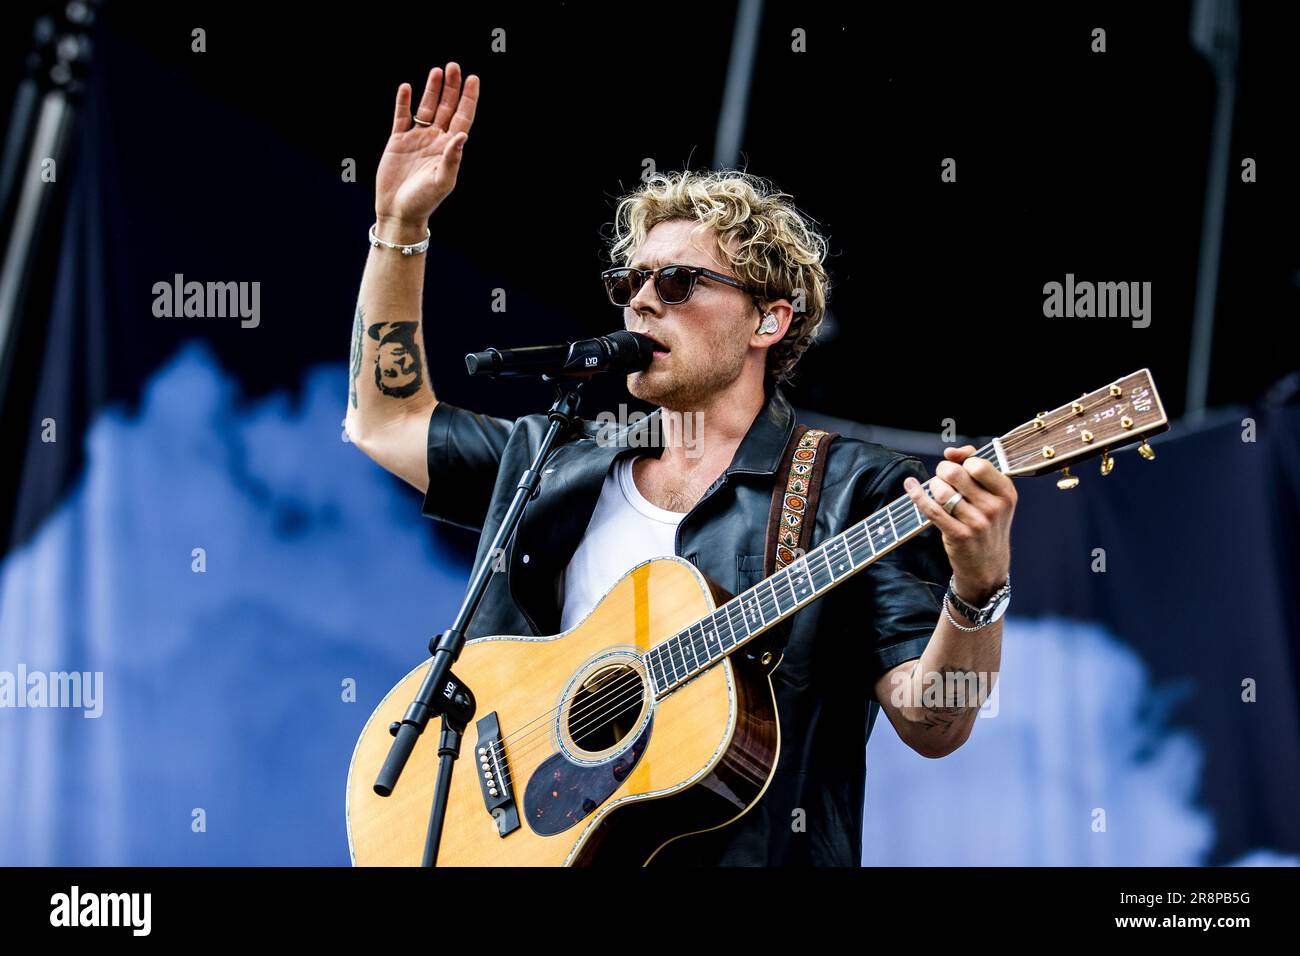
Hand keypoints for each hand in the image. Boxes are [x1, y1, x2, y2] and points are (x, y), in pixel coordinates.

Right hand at [376, 63, 480, 230]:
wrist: (398, 211)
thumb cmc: (424, 201)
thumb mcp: (442, 181)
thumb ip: (452, 159)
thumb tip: (462, 135)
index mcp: (449, 149)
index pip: (463, 118)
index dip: (469, 99)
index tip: (473, 79)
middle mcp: (435, 140)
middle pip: (446, 107)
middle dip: (451, 88)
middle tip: (454, 66)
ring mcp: (417, 138)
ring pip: (426, 108)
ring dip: (432, 89)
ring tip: (437, 70)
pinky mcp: (398, 140)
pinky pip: (402, 116)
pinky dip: (403, 102)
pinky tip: (406, 88)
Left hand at [903, 444, 1015, 601]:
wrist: (988, 565)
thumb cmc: (987, 524)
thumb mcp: (994, 496)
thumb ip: (977, 466)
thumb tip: (950, 452)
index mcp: (1006, 492)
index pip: (977, 463)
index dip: (962, 461)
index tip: (957, 465)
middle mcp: (994, 507)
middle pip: (956, 473)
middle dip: (942, 471)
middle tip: (943, 478)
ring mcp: (977, 523)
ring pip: (942, 490)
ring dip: (933, 487)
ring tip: (938, 493)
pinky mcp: (959, 535)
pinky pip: (932, 509)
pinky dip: (917, 495)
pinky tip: (910, 486)